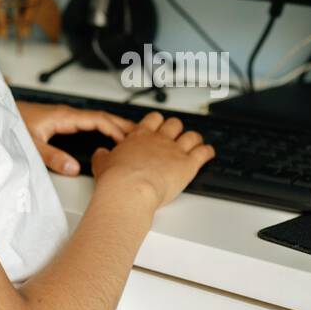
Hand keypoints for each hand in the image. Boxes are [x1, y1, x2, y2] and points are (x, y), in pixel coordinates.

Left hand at [15, 100, 133, 175]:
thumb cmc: (12, 124)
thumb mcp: (31, 145)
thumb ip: (52, 157)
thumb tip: (73, 167)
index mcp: (64, 117)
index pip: (98, 120)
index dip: (116, 129)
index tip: (130, 140)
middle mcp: (66, 114)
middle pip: (102, 117)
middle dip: (123, 125)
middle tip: (143, 135)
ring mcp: (64, 117)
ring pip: (96, 119)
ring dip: (114, 126)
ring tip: (132, 136)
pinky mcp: (60, 121)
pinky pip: (88, 123)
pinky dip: (102, 128)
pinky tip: (106, 136)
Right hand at [90, 111, 214, 208]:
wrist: (129, 190)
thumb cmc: (116, 180)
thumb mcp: (102, 163)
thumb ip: (103, 156)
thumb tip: (101, 153)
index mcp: (139, 137)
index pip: (153, 119)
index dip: (158, 122)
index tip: (159, 126)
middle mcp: (159, 140)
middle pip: (174, 124)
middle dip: (176, 129)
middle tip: (176, 136)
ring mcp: (175, 151)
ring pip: (191, 135)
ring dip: (194, 139)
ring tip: (195, 143)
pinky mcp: (188, 164)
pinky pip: (204, 152)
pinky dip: (208, 151)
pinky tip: (209, 153)